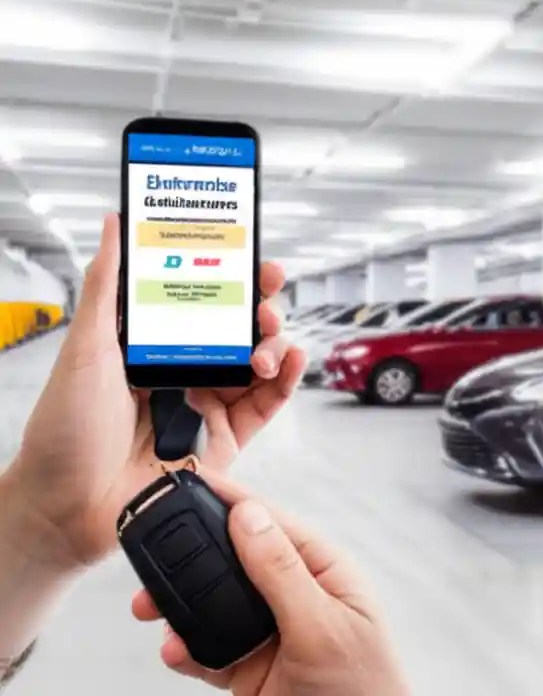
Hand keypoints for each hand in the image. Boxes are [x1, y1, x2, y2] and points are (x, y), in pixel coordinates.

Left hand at [2, 213, 304, 570]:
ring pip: (258, 363)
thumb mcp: (85, 349)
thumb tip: (115, 225)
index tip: (247, 253)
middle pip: (237, 329)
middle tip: (266, 294)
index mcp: (151, 344)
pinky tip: (293, 360)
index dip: (228, 276)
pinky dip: (287, 381)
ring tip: (268, 340)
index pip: (200, 299)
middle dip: (259, 307)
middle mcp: (184, 370)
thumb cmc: (64, 430)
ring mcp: (207, 404)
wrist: (68, 504)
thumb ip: (107, 287)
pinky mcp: (224, 440)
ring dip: (274, 342)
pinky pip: (266, 406)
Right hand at [132, 475, 409, 695]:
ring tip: (150, 610)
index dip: (232, 500)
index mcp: (324, 571)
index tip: (193, 479)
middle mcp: (295, 595)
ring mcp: (270, 632)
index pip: (271, 523)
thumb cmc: (362, 687)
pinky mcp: (249, 668)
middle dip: (191, 557)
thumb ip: (280, 572)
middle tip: (150, 556)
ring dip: (180, 607)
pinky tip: (175, 650)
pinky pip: (208, 649)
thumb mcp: (322, 626)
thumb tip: (248, 514)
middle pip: (233, 560)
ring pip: (213, 604)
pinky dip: (186, 649)